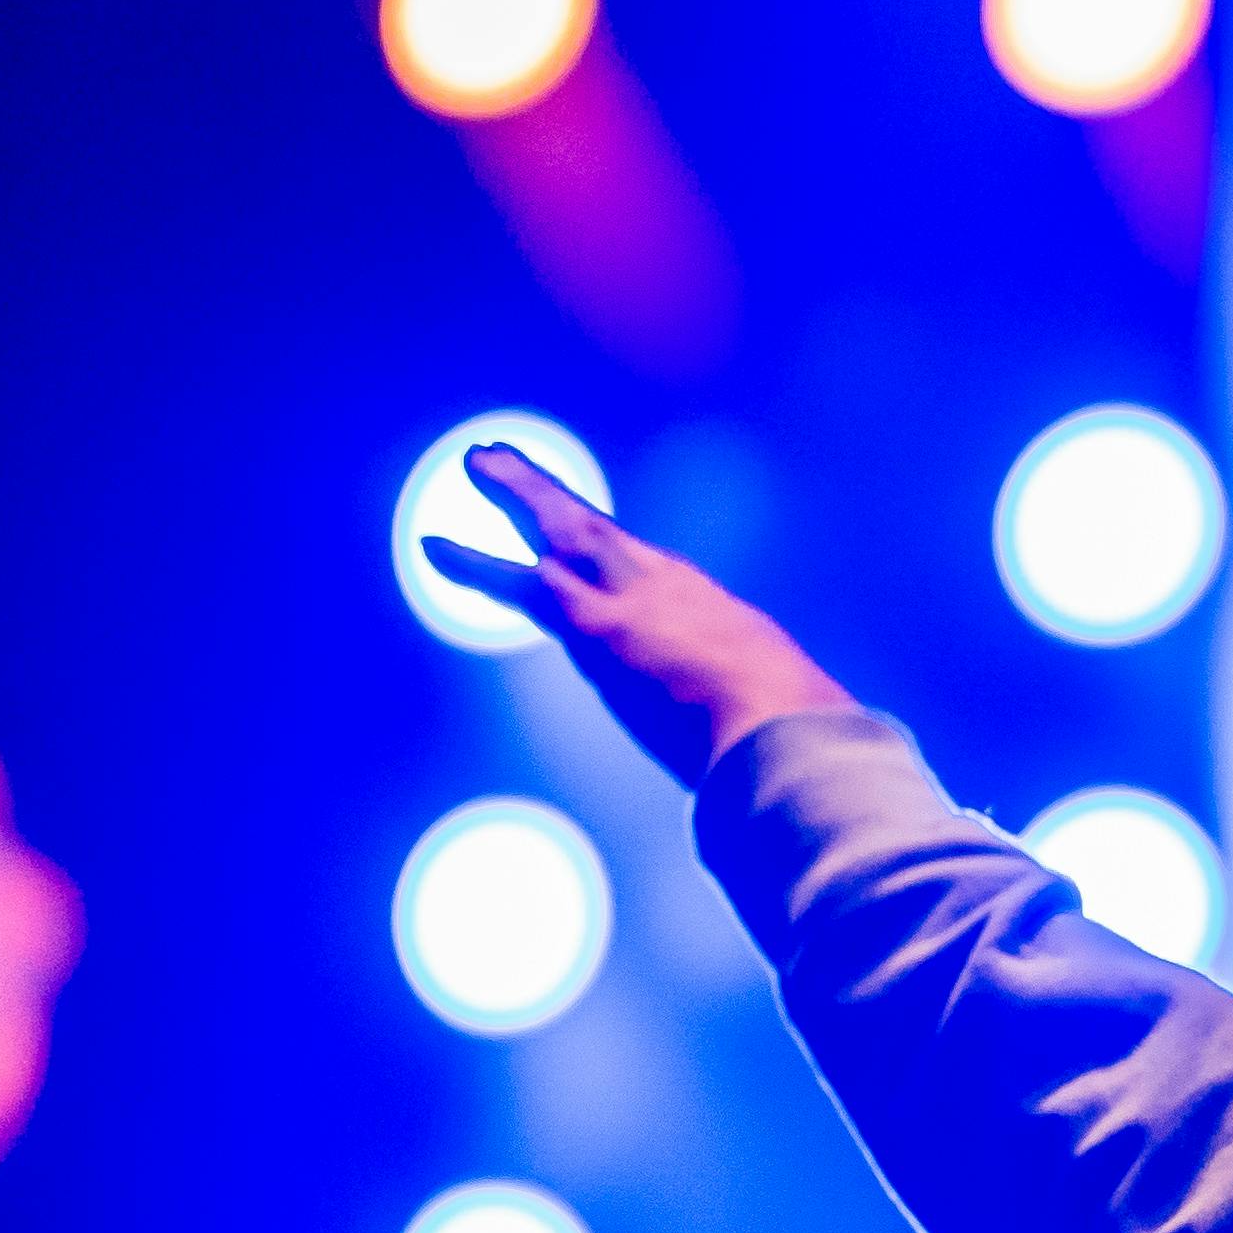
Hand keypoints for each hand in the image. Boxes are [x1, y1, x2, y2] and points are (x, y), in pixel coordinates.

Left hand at [423, 446, 857, 787]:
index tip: (589, 541)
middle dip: (556, 498)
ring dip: (519, 495)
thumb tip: (789, 770)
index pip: (649, 576)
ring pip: (563, 531)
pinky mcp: (598, 624)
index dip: (611, 557)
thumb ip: (763, 731)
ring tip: (478, 462)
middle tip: (513, 465)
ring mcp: (635, 600)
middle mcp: (672, 590)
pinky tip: (434, 546)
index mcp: (715, 617)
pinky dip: (474, 563)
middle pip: (602, 530)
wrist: (786, 736)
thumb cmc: (799, 743)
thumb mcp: (783, 726)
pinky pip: (522, 584)